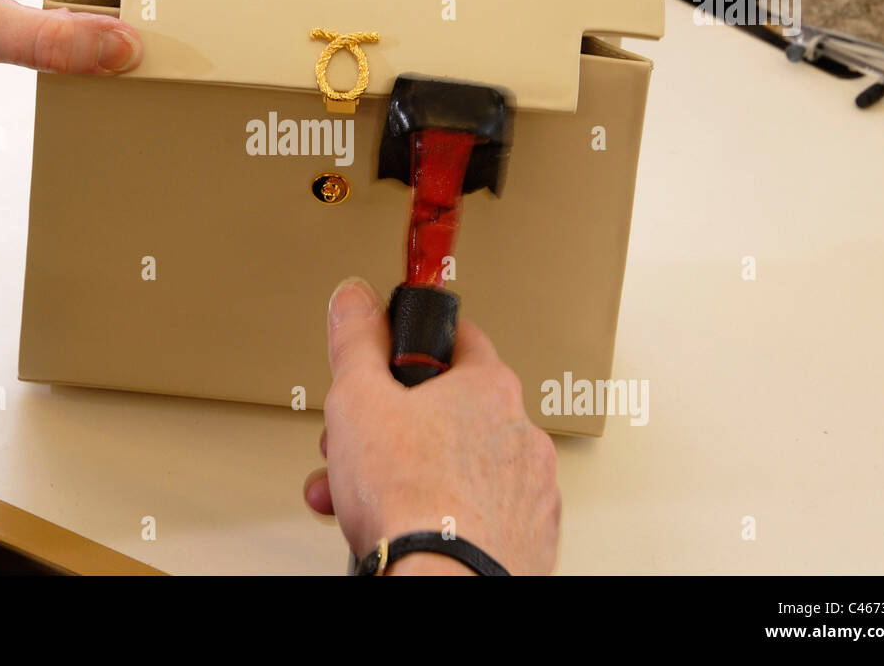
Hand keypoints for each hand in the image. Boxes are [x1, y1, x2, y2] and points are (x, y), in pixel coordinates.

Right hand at [304, 277, 560, 574]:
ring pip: (460, 465)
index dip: (411, 346)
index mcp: (489, 387)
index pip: (457, 338)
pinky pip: (480, 512)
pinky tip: (407, 526)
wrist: (444, 584)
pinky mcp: (528, 537)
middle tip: (359, 447)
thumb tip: (354, 298)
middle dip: (393, 427)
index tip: (388, 358)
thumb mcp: (357, 398)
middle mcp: (521, 433)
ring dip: (409, 473)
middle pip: (450, 409)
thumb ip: (355, 340)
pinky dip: (444, 516)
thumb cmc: (412, 500)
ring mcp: (529, 489)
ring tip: (366, 498)